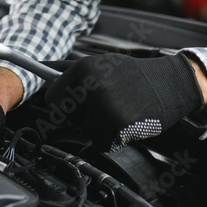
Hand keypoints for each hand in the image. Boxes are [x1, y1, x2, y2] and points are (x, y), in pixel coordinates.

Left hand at [43, 53, 203, 150]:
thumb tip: (36, 67)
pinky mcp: (117, 127)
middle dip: (82, 115)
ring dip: (101, 126)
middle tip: (105, 103)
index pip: (53, 97)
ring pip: (86, 131)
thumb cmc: (132, 75)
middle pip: (67, 116)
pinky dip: (113, 138)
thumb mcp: (100, 64)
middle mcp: (90, 87)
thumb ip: (67, 70)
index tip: (75, 103)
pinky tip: (127, 121)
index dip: (64, 104)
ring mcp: (104, 108)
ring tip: (121, 109)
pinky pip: (102, 142)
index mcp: (82, 68)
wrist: (170, 83)